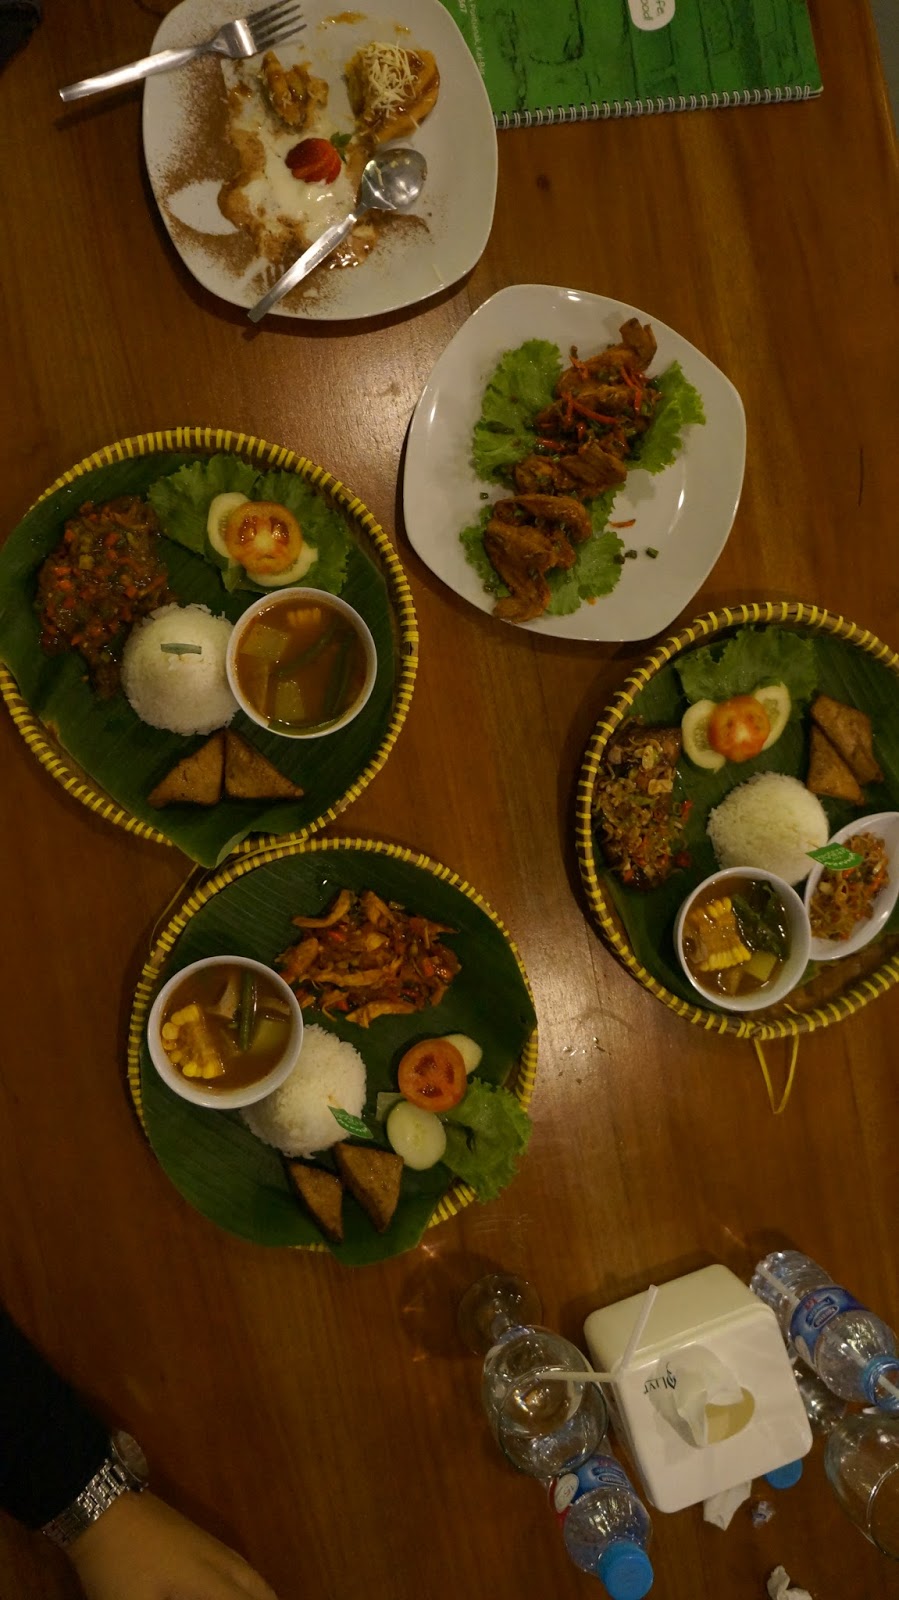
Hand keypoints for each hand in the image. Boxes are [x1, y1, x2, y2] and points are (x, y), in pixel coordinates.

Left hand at [68, 1490, 277, 1599]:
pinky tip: (236, 1592)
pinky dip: (248, 1585)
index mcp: (207, 1580)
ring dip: (260, 1597)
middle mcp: (219, 1560)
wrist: (104, 1508)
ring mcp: (209, 1545)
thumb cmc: (119, 1564)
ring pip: (250, 1575)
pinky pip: (238, 1565)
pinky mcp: (197, 1538)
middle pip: (258, 1590)